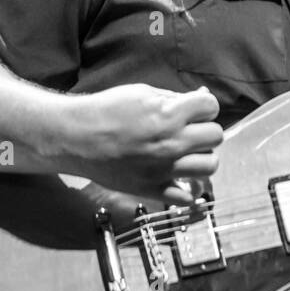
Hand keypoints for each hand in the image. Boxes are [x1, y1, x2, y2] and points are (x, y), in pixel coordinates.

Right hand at [62, 84, 222, 204]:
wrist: (74, 137)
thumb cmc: (105, 111)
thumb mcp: (142, 93)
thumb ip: (175, 98)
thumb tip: (201, 96)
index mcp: (169, 115)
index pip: (212, 106)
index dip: (204, 105)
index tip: (194, 108)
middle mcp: (171, 143)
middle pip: (215, 136)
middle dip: (205, 129)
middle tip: (190, 130)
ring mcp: (163, 168)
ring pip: (209, 166)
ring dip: (202, 157)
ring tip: (187, 153)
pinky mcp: (152, 188)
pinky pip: (186, 197)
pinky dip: (186, 189)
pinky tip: (178, 177)